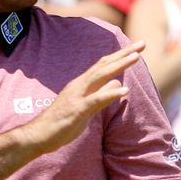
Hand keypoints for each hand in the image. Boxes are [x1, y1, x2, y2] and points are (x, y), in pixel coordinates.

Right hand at [20, 43, 141, 154]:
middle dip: (123, 54)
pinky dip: (110, 94)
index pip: (103, 65)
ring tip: (136, 57)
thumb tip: (118, 83)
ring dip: (119, 66)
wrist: (38, 135)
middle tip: (142, 43)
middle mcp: (80, 86)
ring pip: (100, 76)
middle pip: (104, 65)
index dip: (120, 56)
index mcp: (81, 84)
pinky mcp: (77, 110)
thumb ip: (100, 95)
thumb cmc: (61, 122)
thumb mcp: (85, 107)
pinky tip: (124, 91)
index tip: (137, 48)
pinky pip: (95, 100)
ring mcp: (78, 96)